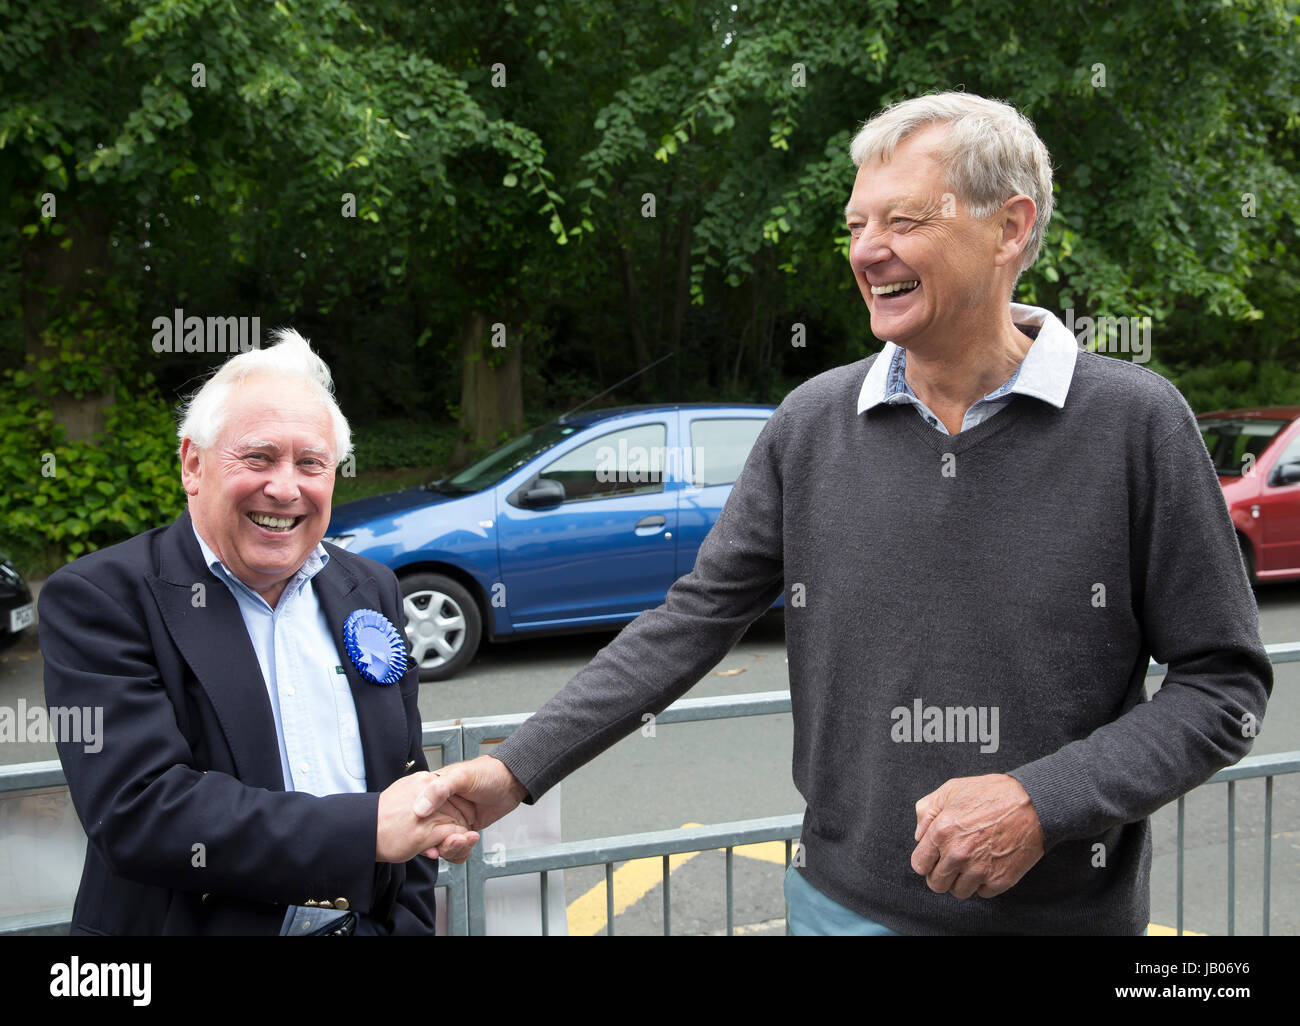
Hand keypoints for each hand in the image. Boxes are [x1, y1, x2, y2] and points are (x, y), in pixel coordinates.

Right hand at [411, 756, 527, 856]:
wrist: (511, 783)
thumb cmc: (487, 773)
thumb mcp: (461, 776)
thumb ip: (439, 790)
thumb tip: (419, 810)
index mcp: (431, 792)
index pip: (415, 817)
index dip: (418, 832)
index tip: (428, 843)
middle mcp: (438, 809)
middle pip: (426, 837)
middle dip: (440, 844)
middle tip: (455, 840)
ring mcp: (451, 821)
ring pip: (442, 846)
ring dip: (453, 848)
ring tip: (466, 838)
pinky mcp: (462, 831)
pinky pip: (456, 849)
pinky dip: (462, 850)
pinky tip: (471, 839)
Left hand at [910, 774, 1044, 898]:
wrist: (1033, 803)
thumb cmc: (991, 794)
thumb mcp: (951, 790)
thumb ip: (927, 812)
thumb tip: (919, 837)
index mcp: (941, 832)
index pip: (919, 865)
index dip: (926, 861)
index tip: (935, 857)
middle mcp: (957, 854)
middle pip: (936, 884)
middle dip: (941, 874)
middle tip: (953, 862)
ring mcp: (979, 869)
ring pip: (959, 892)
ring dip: (962, 881)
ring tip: (972, 862)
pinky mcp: (1000, 880)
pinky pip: (982, 893)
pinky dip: (984, 883)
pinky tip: (989, 864)